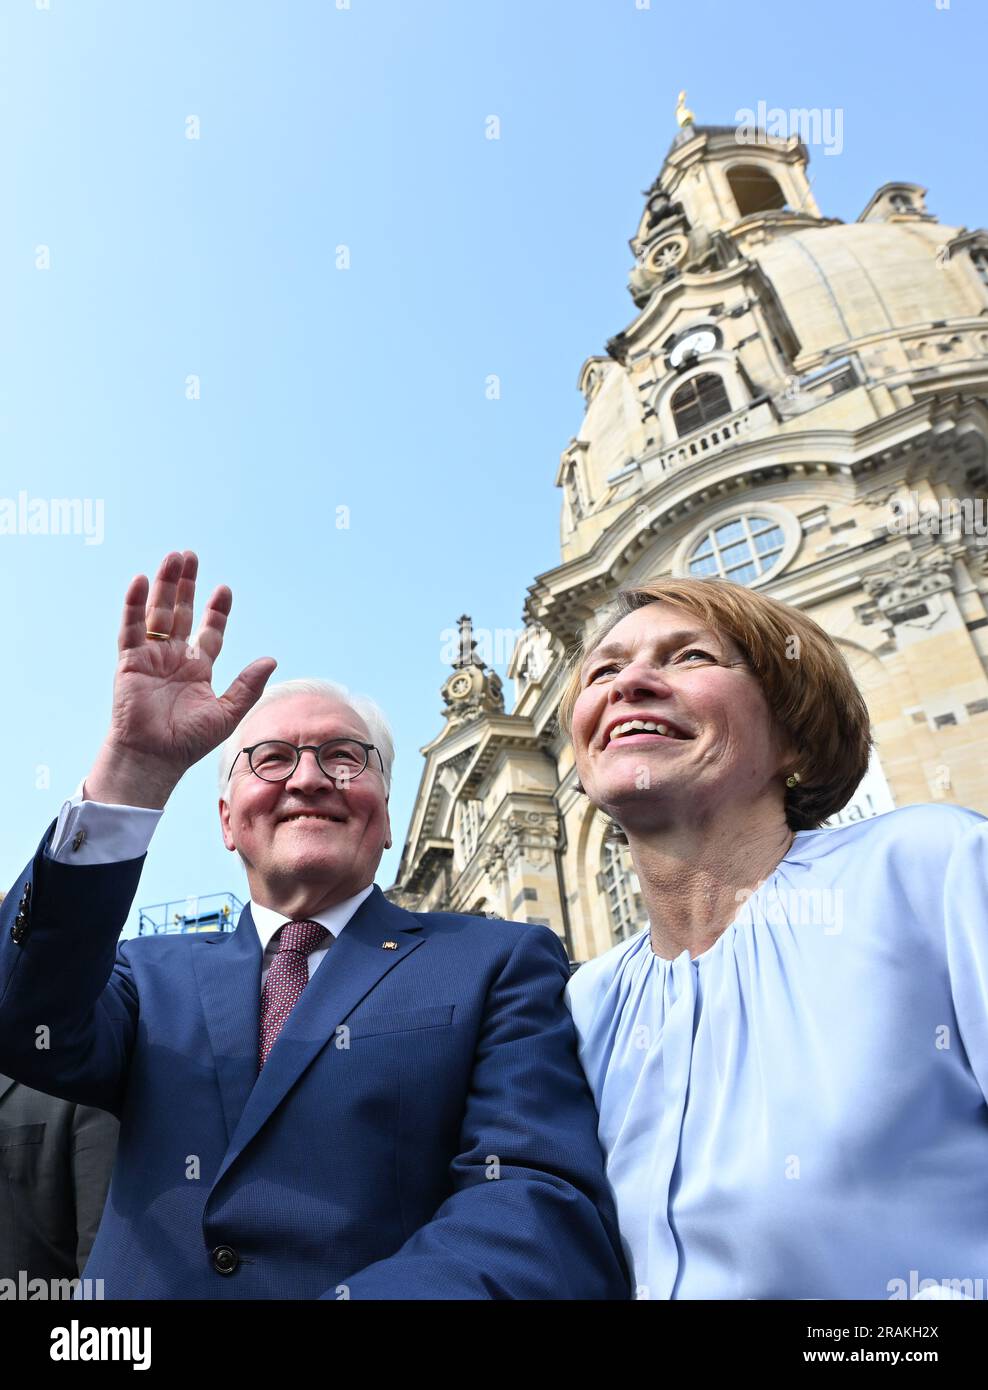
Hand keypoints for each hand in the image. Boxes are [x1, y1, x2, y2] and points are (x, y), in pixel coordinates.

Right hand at [84, 551, 276, 807]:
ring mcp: (151, 657)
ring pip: (158, 612)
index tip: (224, 589)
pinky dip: (134, 604)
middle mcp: (174, 658)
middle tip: (191, 556)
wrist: (155, 758)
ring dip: (165, 585)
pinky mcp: (130, 661)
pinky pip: (131, 628)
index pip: (209, 631)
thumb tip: (272, 659)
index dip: (216, 611)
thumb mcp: (227, 712)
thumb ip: (248, 685)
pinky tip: (140, 581)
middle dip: (186, 585)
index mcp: (198, 668)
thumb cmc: (189, 742)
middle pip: (181, 613)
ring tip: (173, 558)